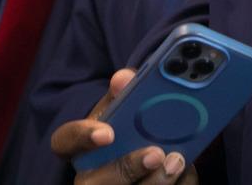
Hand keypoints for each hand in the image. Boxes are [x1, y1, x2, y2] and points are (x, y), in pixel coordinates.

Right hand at [51, 68, 197, 183]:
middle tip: (156, 153)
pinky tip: (186, 172)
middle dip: (128, 167)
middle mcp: (89, 178)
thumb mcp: (124, 111)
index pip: (65, 141)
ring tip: (178, 162)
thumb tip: (124, 77)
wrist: (142, 165)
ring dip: (156, 181)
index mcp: (81, 148)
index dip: (83, 136)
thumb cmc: (129, 132)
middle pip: (97, 182)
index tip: (108, 132)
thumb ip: (125, 93)